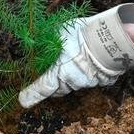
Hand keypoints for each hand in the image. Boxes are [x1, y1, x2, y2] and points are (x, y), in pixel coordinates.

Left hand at [18, 3, 133, 107]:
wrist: (110, 39)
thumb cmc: (81, 36)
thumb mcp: (57, 33)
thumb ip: (46, 41)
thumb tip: (35, 41)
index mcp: (57, 73)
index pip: (41, 88)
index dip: (31, 95)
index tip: (23, 100)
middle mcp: (70, 82)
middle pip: (57, 88)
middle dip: (53, 83)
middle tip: (52, 70)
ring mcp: (86, 83)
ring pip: (72, 83)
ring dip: (70, 75)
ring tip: (74, 58)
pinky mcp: (100, 81)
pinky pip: (88, 79)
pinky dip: (85, 72)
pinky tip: (88, 59)